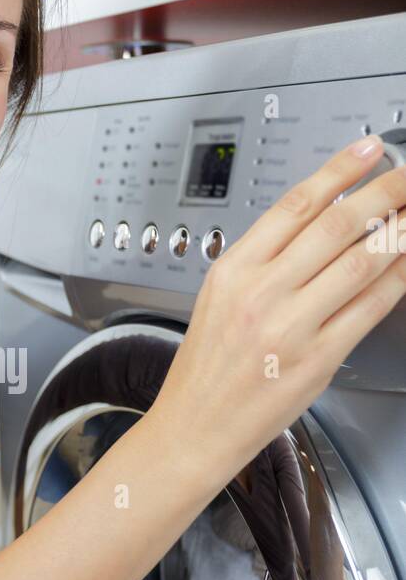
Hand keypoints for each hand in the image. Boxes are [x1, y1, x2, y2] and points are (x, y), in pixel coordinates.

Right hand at [150, 135, 405, 476]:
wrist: (193, 429)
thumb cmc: (206, 371)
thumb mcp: (219, 299)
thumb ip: (265, 261)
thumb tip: (320, 223)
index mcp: (234, 270)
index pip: (296, 203)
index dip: (341, 170)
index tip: (370, 151)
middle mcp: (261, 293)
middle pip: (336, 224)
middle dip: (386, 191)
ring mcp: (290, 327)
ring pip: (360, 262)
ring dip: (401, 231)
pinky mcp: (316, 360)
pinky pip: (368, 309)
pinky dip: (395, 281)